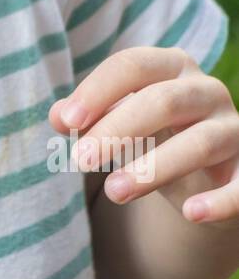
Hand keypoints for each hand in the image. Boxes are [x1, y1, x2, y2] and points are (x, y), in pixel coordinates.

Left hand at [48, 46, 238, 224]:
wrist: (202, 177)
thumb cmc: (149, 135)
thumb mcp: (115, 124)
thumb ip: (86, 118)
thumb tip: (57, 115)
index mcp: (171, 67)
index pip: (134, 65)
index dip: (98, 91)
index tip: (67, 121)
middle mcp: (207, 91)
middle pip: (164, 101)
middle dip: (119, 129)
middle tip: (80, 159)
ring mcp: (233, 130)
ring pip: (200, 142)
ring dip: (155, 167)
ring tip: (114, 192)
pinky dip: (220, 201)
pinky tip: (191, 214)